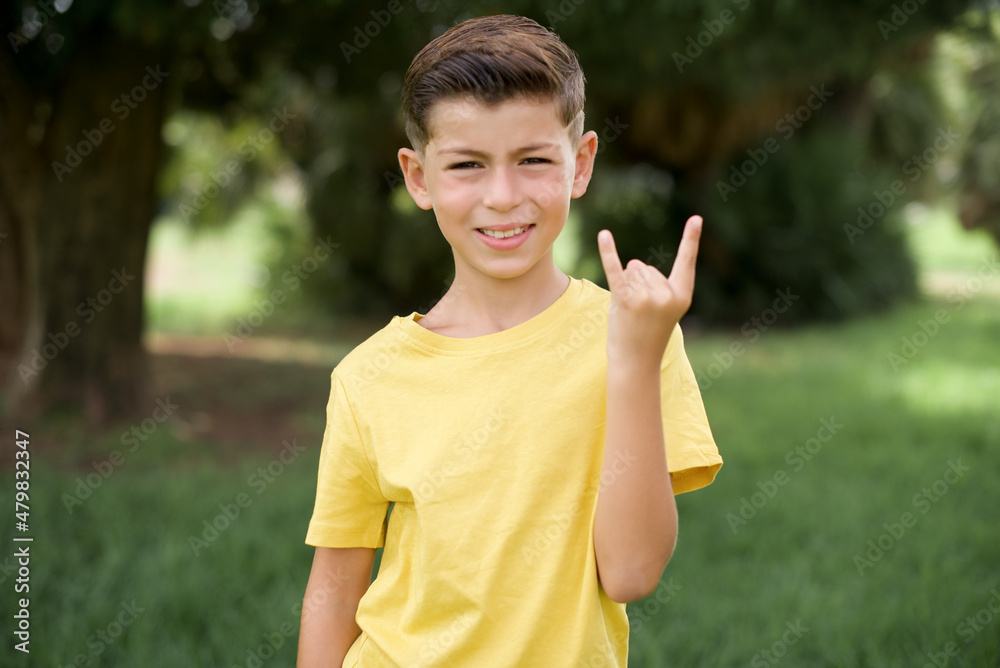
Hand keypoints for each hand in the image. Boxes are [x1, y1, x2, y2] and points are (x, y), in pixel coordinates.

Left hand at [597, 215, 702, 364]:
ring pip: (631, 270)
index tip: (696, 218)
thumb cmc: (648, 334)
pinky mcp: (624, 300)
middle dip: (638, 284)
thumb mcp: (661, 309)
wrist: (635, 363)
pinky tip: (603, 235)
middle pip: (646, 268)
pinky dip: (607, 252)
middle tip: (640, 313)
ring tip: (630, 312)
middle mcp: (666, 295)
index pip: (686, 262)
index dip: (691, 239)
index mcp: (682, 296)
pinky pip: (615, 270)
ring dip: (626, 287)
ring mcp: (646, 298)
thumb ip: (653, 283)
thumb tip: (633, 263)